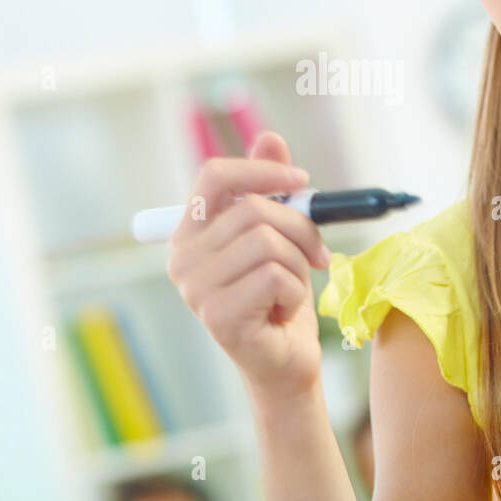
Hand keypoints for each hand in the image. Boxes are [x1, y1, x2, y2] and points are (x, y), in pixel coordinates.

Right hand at [165, 130, 329, 403]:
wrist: (285, 362)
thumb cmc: (279, 296)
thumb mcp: (280, 236)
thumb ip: (271, 189)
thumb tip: (270, 138)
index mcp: (190, 233)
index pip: (214, 177)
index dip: (261, 170)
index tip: (302, 180)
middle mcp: (182, 259)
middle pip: (254, 210)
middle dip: (300, 229)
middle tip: (318, 255)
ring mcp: (196, 290)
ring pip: (268, 243)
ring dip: (298, 265)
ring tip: (291, 289)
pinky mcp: (218, 316)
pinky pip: (276, 277)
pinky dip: (295, 293)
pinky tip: (283, 312)